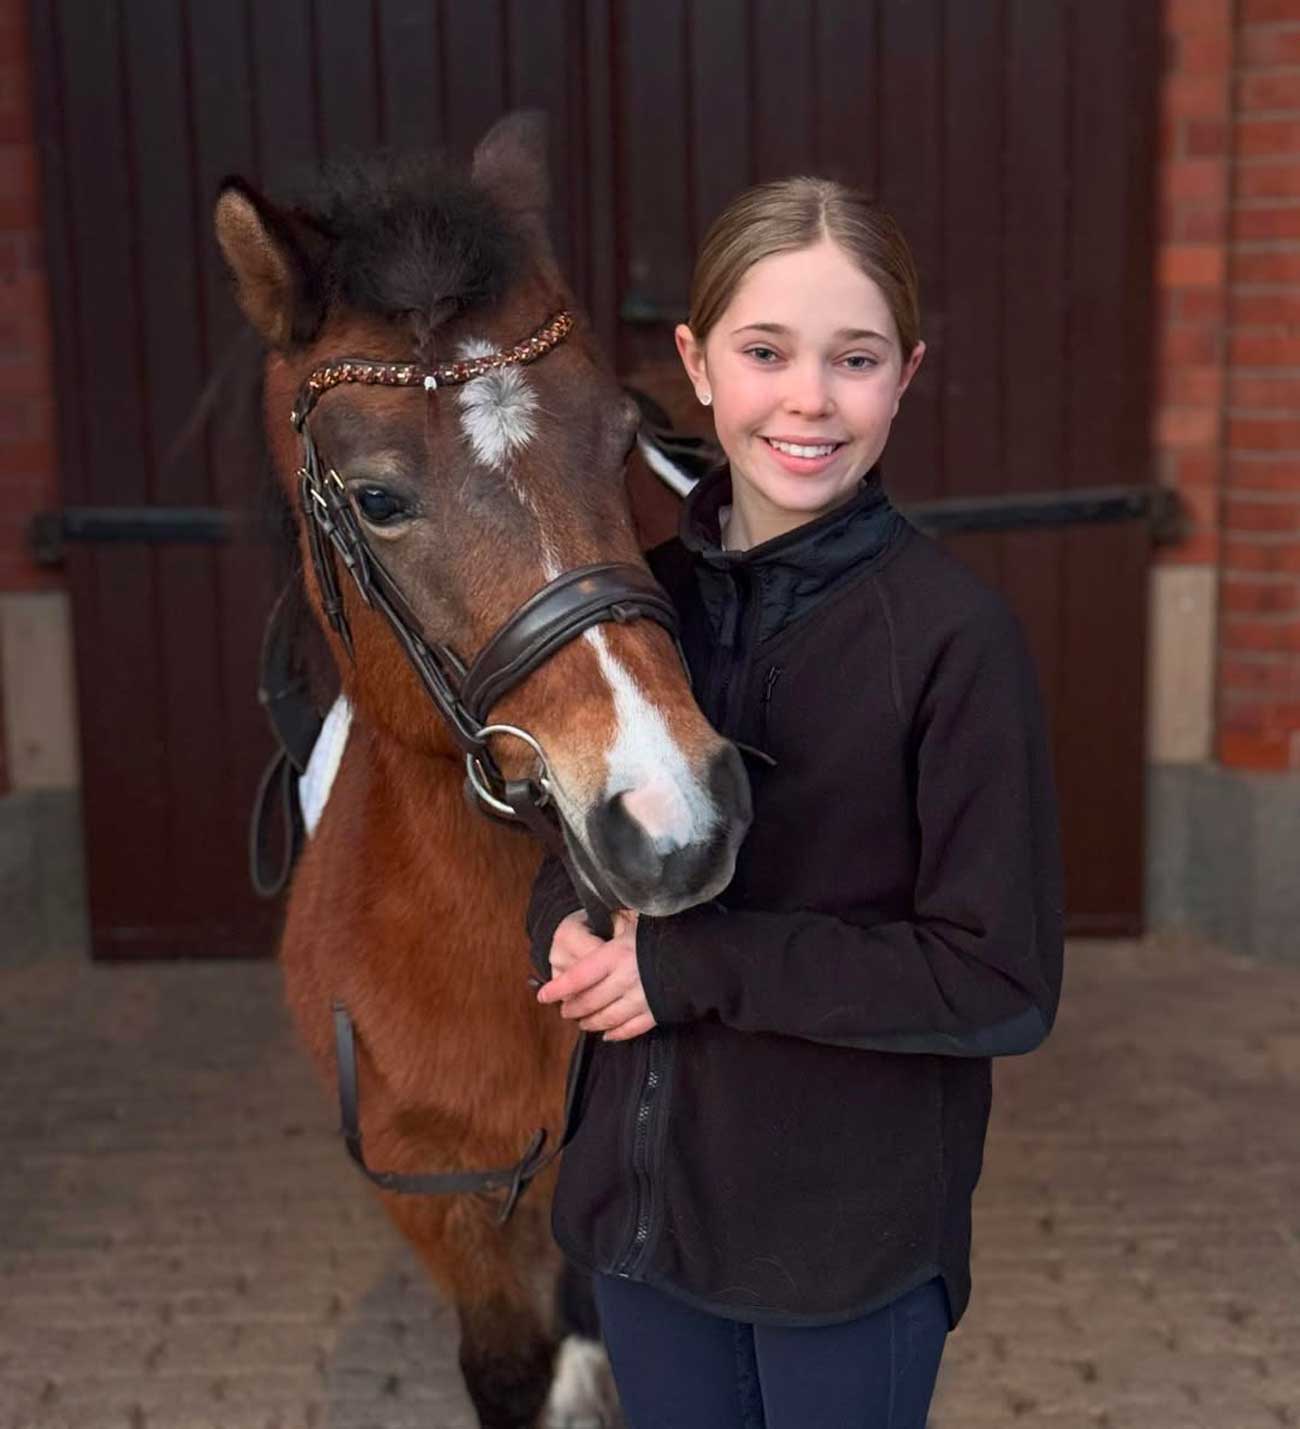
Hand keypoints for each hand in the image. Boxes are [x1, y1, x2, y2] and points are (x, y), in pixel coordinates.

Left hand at [538, 910, 655, 1041]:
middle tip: (564, 1010)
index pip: (578, 976)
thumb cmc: (667, 932)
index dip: (558, 988)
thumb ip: (616, 921)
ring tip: (582, 1022)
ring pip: (606, 1018)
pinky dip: (616, 1034)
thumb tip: (599, 915)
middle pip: (589, 1001)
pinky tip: (608, 1035)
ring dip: (591, 1023)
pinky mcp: (656, 1013)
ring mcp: (640, 1000)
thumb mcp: (637, 920)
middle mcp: (625, 980)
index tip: (544, 994)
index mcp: (617, 955)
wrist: (706, 955)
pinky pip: (630, 1028)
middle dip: (572, 1008)